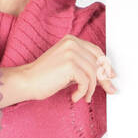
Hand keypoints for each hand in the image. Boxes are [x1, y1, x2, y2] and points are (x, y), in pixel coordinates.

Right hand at [1, 35, 116, 108]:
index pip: (96, 51)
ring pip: (93, 73)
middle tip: (109, 90)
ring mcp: (70, 52)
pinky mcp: (69, 65)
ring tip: (84, 97)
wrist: (27, 81)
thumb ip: (84, 68)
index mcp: (71, 40)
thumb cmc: (44, 77)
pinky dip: (82, 92)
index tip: (111, 77)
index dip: (105, 65)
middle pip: (98, 62)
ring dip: (91, 89)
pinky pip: (86, 81)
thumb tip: (105, 77)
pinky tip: (74, 96)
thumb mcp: (68, 69)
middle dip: (104, 79)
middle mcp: (72, 43)